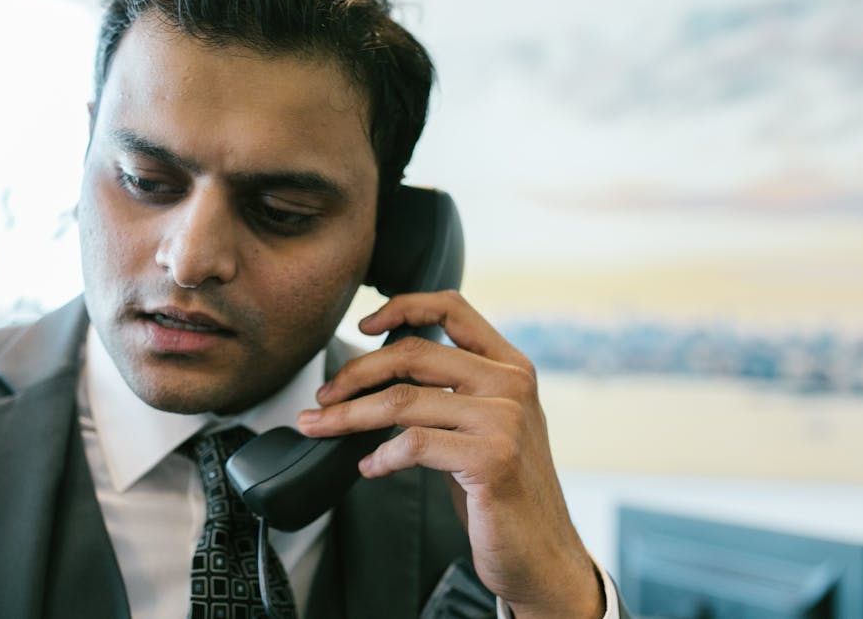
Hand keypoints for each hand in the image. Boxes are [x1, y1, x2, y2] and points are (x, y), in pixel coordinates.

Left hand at [296, 290, 603, 618]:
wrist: (543, 555)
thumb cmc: (502, 493)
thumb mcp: (484, 427)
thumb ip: (451, 393)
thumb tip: (379, 372)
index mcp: (510, 367)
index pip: (453, 307)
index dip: (403, 306)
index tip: (364, 323)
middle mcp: (511, 384)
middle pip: (413, 353)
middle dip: (354, 372)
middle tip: (321, 396)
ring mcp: (503, 420)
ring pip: (402, 400)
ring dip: (348, 415)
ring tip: (319, 426)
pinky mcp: (491, 460)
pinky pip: (413, 444)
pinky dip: (380, 456)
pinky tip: (368, 467)